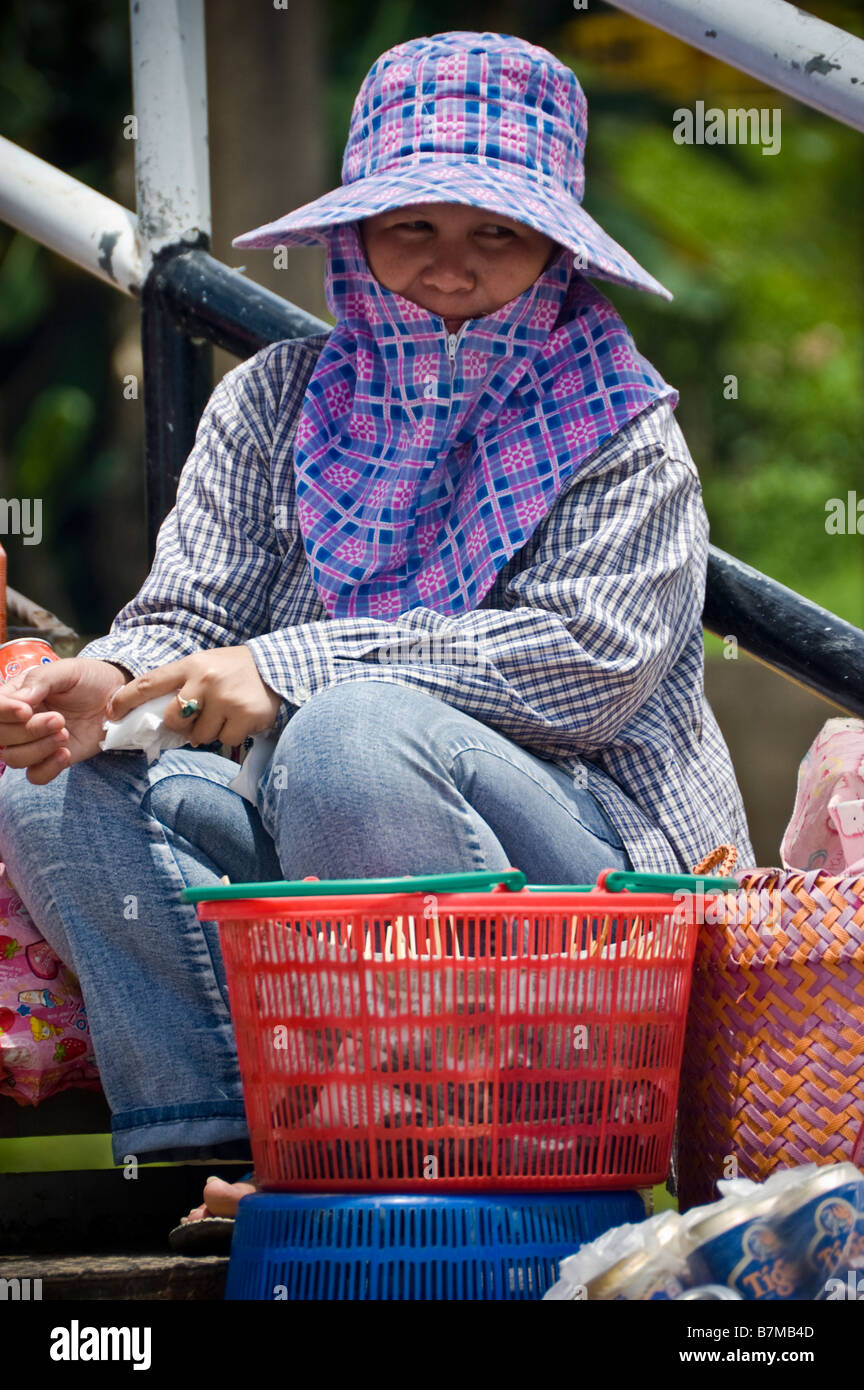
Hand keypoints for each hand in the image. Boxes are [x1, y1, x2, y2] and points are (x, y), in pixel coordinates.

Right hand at [0, 658, 130, 784]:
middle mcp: (19, 721)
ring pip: (14, 759)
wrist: (115, 697)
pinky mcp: (51, 759)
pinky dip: (48, 768)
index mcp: (16, 695)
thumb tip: (19, 701)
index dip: (3, 712)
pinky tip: (66, 753)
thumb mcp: (67, 670)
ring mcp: (34, 742)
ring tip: (65, 733)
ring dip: (39, 749)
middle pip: (1, 737)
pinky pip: (35, 776)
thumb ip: (41, 681)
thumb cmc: (89, 679)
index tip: (25, 710)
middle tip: (59, 719)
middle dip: (28, 731)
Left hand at [105, 646, 282, 748]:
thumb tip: (155, 717)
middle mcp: (205, 679)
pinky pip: (225, 739)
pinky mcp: (245, 715)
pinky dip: (231, 735)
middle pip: (174, 718)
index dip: (126, 699)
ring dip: (210, 730)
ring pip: (200, 734)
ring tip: (224, 714)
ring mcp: (225, 698)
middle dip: (181, 724)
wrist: (277, 665)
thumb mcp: (203, 665)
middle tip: (197, 717)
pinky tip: (240, 719)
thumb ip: (181, 684)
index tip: (111, 712)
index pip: (150, 682)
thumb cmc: (233, 669)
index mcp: (191, 664)